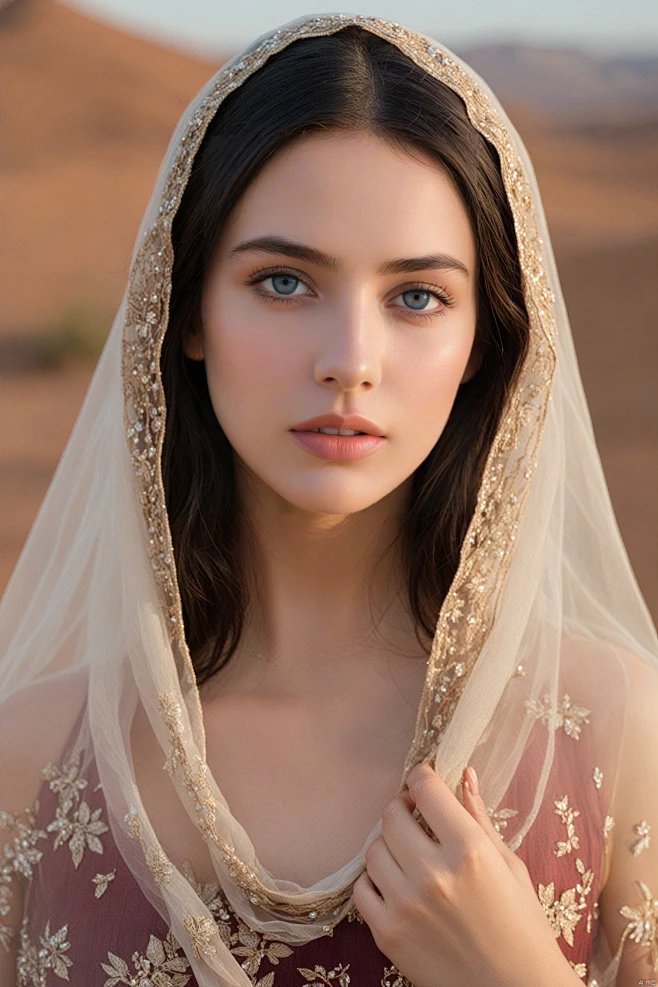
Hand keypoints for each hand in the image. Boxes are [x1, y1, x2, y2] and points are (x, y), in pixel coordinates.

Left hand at [352, 763, 581, 986]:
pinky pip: (362, 888)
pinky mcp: (388, 934)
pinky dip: (376, 882)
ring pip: (374, 850)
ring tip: (410, 855)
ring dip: (390, 845)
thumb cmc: (522, 928)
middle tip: (415, 815)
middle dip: (403, 808)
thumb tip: (464, 774)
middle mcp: (433, 873)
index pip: (427, 789)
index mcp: (469, 851)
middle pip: (393, 815)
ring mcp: (406, 905)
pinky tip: (398, 885)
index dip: (423, 777)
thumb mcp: (509, 866)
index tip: (424, 781)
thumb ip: (479, 817)